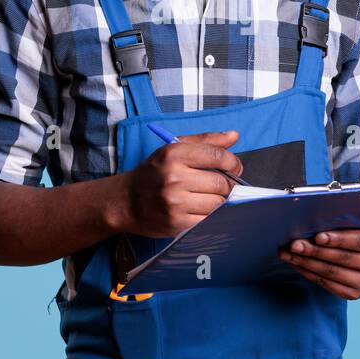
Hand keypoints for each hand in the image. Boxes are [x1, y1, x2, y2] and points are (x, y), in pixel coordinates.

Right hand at [116, 131, 242, 237]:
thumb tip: (234, 135)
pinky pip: (208, 219)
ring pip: (218, 203)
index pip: (218, 156)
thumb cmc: (154, 173)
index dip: (232, 162)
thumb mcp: (174, 149)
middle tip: (223, 184)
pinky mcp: (177, 222)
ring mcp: (175, 202)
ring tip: (210, 196)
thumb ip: (206, 141)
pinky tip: (201, 208)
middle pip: (221, 183)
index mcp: (174, 154)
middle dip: (228, 184)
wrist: (125, 201)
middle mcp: (174, 177)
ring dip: (220, 201)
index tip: (233, 166)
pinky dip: (210, 215)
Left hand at [278, 212, 359, 299]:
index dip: (338, 239)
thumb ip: (347, 215)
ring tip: (288, 254)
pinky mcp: (357, 292)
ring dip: (307, 263)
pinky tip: (298, 265)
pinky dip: (310, 274)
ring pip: (333, 273)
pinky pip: (329, 285)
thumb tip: (316, 215)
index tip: (318, 236)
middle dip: (315, 251)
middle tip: (294, 244)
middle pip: (343, 258)